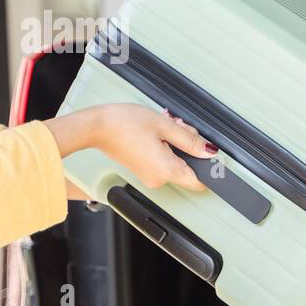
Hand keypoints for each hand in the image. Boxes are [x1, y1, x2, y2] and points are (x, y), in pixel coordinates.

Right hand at [44, 104, 217, 192]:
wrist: (95, 126)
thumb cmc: (123, 123)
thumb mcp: (164, 125)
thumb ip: (191, 140)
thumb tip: (210, 151)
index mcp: (166, 170)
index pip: (200, 181)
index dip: (209, 167)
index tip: (209, 152)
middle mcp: (158, 178)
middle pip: (189, 167)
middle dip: (189, 146)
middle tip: (179, 127)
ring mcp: (150, 176)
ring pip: (176, 162)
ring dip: (176, 143)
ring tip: (165, 126)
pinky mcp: (143, 170)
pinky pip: (164, 161)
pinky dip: (166, 146)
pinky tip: (157, 132)